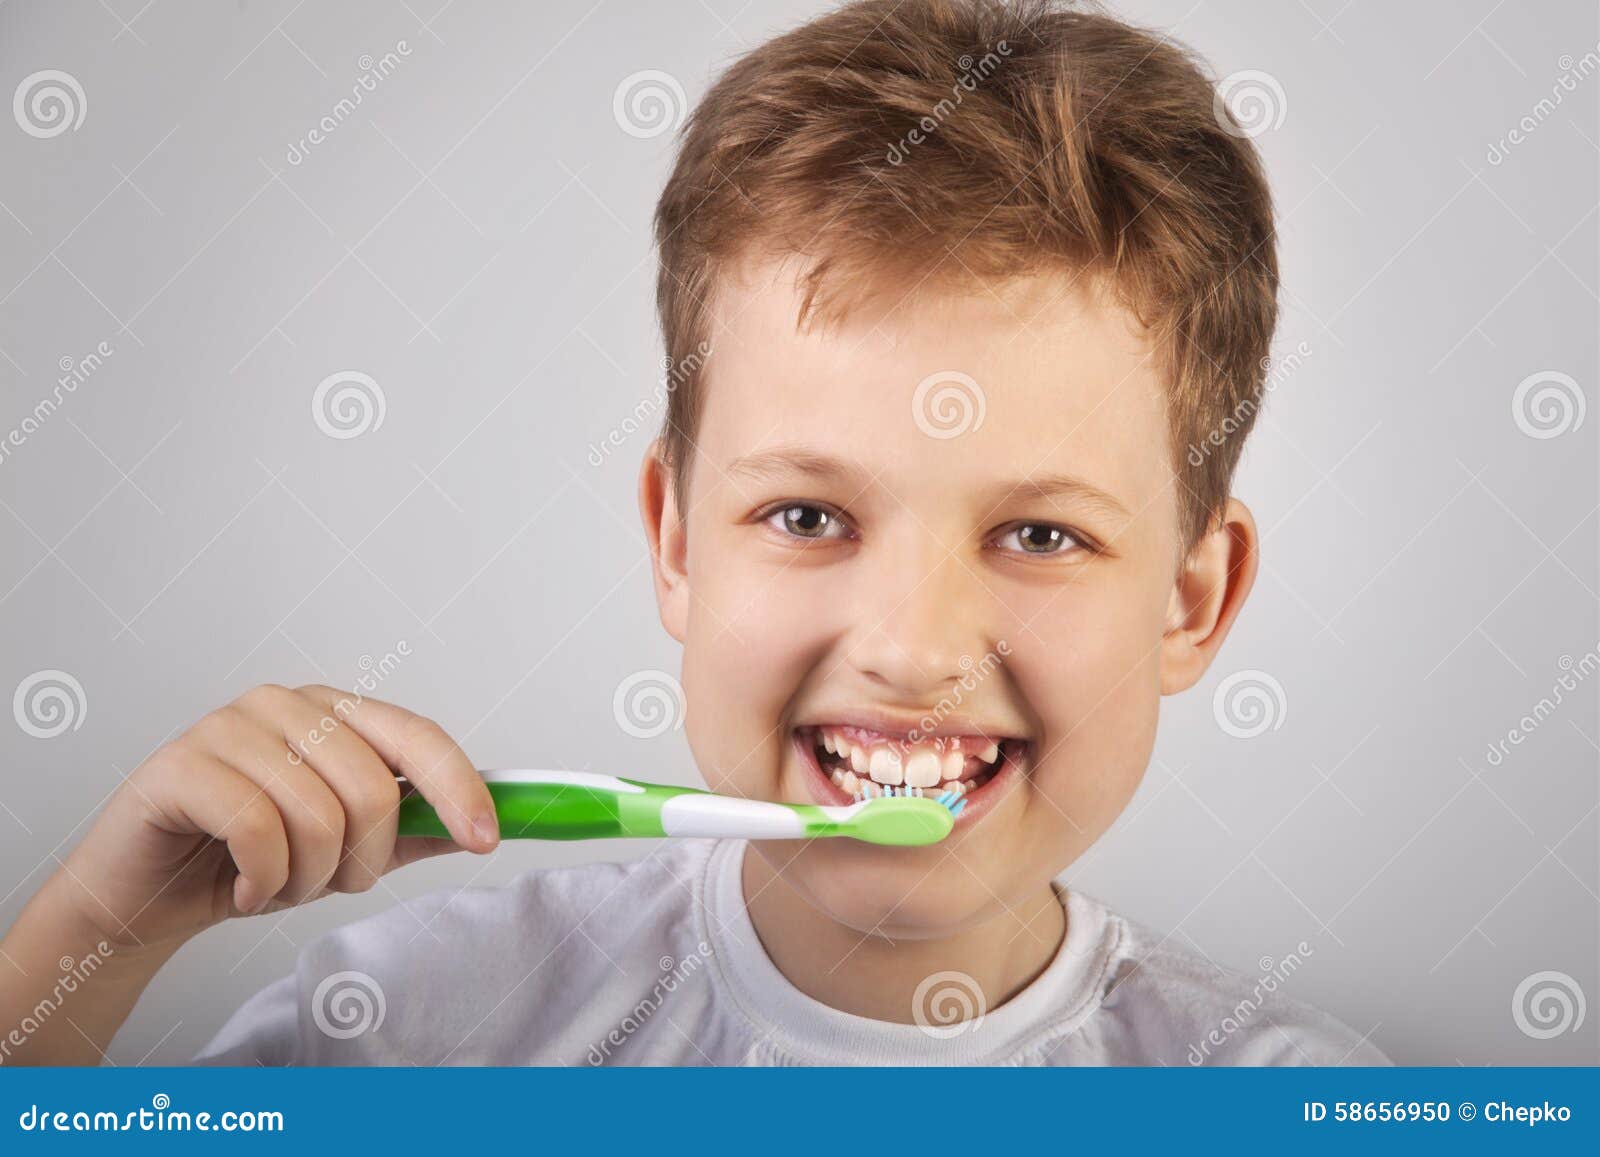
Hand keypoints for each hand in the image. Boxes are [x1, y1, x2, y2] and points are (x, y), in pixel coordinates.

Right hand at [55, 684, 498, 950]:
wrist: (142, 894)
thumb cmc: (242, 859)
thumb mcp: (344, 851)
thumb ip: (411, 832)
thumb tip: (482, 825)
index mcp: (332, 712)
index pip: (417, 735)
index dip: (459, 787)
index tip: (487, 838)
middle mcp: (285, 705)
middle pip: (373, 788)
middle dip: (363, 861)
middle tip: (327, 883)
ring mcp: (228, 726)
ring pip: (318, 815)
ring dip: (307, 879)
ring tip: (277, 885)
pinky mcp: (180, 765)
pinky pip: (257, 831)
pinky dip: (262, 882)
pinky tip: (242, 887)